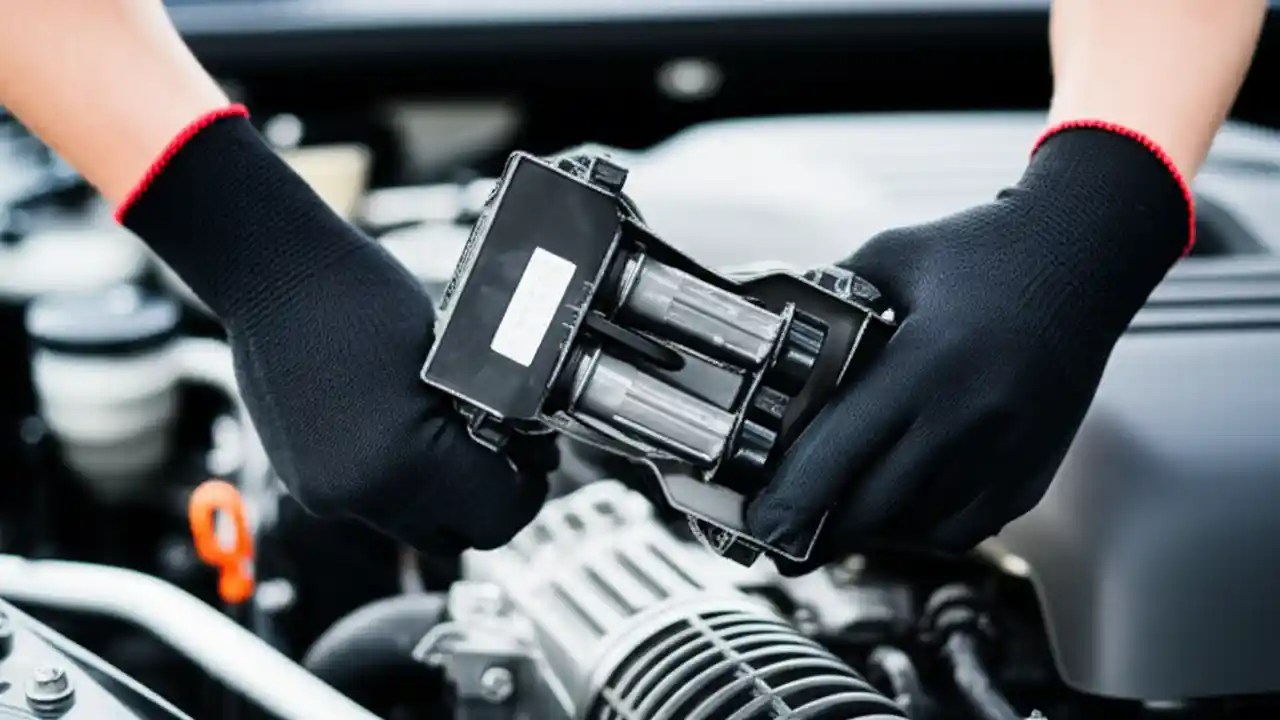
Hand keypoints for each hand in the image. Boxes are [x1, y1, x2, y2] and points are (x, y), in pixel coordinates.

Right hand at [122, 112, 552, 553]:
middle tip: (512, 459)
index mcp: (405, 462)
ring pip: (414, 524)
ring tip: (462, 442)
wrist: (274, 274)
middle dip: (490, 501)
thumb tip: (520, 453)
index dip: (528, 492)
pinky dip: (403, 480)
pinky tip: (413, 434)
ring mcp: (325, 493)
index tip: (538, 463)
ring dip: (445, 495)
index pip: (495, 517)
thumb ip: (484, 420)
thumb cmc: (364, 294)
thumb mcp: (452, 357)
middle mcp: (360, 493)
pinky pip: (376, 503)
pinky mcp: (304, 482)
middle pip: (455, 536)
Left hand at [747, 125, 1191, 572]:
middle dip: (816, 531)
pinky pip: (961, 530)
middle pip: (871, 510)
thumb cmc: (985, 251)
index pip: (838, 457)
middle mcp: (970, 419)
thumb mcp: (890, 258)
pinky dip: (919, 529)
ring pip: (915, 529)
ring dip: (867, 529)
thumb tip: (776, 339)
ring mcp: (1007, 454)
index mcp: (926, 365)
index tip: (759, 523)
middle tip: (779, 533)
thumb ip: (831, 303)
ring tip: (831, 514)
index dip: (789, 501)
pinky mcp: (1031, 474)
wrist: (1086, 254)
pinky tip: (894, 504)